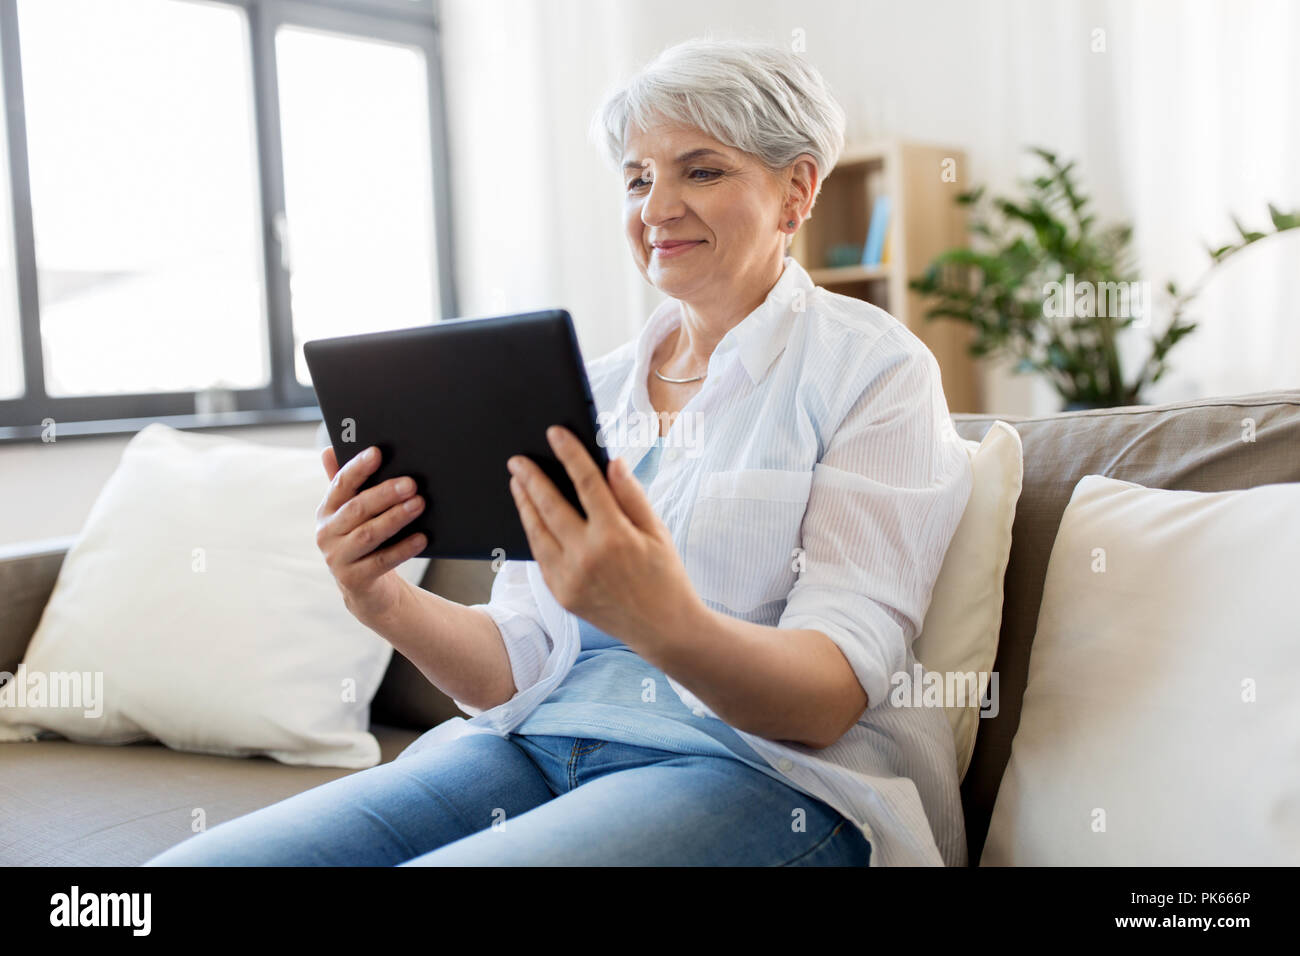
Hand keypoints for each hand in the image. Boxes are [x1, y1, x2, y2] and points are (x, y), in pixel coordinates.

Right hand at [316, 444, 425, 625]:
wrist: (366, 587)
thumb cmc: (365, 538)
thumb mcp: (354, 511)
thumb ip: (345, 483)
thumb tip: (329, 448)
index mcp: (327, 510)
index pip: (340, 484)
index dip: (358, 467)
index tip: (378, 452)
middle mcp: (327, 533)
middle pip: (358, 508)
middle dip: (385, 494)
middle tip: (411, 483)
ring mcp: (337, 558)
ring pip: (369, 534)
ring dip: (395, 518)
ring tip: (419, 504)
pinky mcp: (354, 580)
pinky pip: (382, 561)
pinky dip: (403, 548)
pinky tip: (422, 537)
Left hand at [506, 426, 705, 651]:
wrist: (663, 629)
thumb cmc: (664, 574)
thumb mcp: (656, 530)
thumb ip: (631, 494)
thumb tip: (612, 462)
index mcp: (615, 535)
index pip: (586, 482)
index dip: (569, 453)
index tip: (555, 433)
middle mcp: (587, 556)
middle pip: (550, 506)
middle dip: (531, 478)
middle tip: (517, 459)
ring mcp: (569, 578)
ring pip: (537, 532)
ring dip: (524, 504)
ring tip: (517, 483)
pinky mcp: (561, 594)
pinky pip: (540, 557)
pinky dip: (533, 533)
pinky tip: (530, 517)